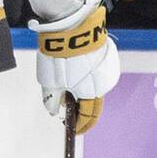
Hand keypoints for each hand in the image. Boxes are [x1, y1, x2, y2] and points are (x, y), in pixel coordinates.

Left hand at [30, 0, 119, 133]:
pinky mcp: (106, 55)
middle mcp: (104, 83)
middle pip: (94, 102)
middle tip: (68, 109)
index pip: (89, 115)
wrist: (72, 27)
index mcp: (92, 92)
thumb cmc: (60, 57)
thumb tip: (54, 110)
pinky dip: (87, 78)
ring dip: (84, 92)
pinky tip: (74, 74)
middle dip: (81, 109)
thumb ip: (52, 99)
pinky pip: (96, 73)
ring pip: (95, 86)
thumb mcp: (49, 81)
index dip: (81, 125)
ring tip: (68, 90)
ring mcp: (107, 68)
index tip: (73, 129)